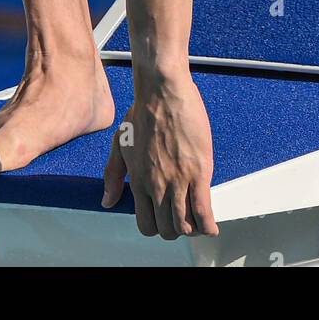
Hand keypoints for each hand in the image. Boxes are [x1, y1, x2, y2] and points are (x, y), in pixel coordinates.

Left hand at [102, 74, 217, 239]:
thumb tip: (107, 201)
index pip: (146, 224)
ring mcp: (178, 180)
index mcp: (138, 180)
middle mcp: (157, 186)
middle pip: (167, 229)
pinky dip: (208, 224)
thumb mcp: (120, 143)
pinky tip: (211, 226)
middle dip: (175, 229)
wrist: (162, 90)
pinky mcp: (199, 171)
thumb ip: (113, 175)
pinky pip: (204, 210)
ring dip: (192, 228)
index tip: (163, 219)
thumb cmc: (143, 111)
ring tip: (197, 221)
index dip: (156, 226)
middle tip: (182, 218)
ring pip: (186, 225)